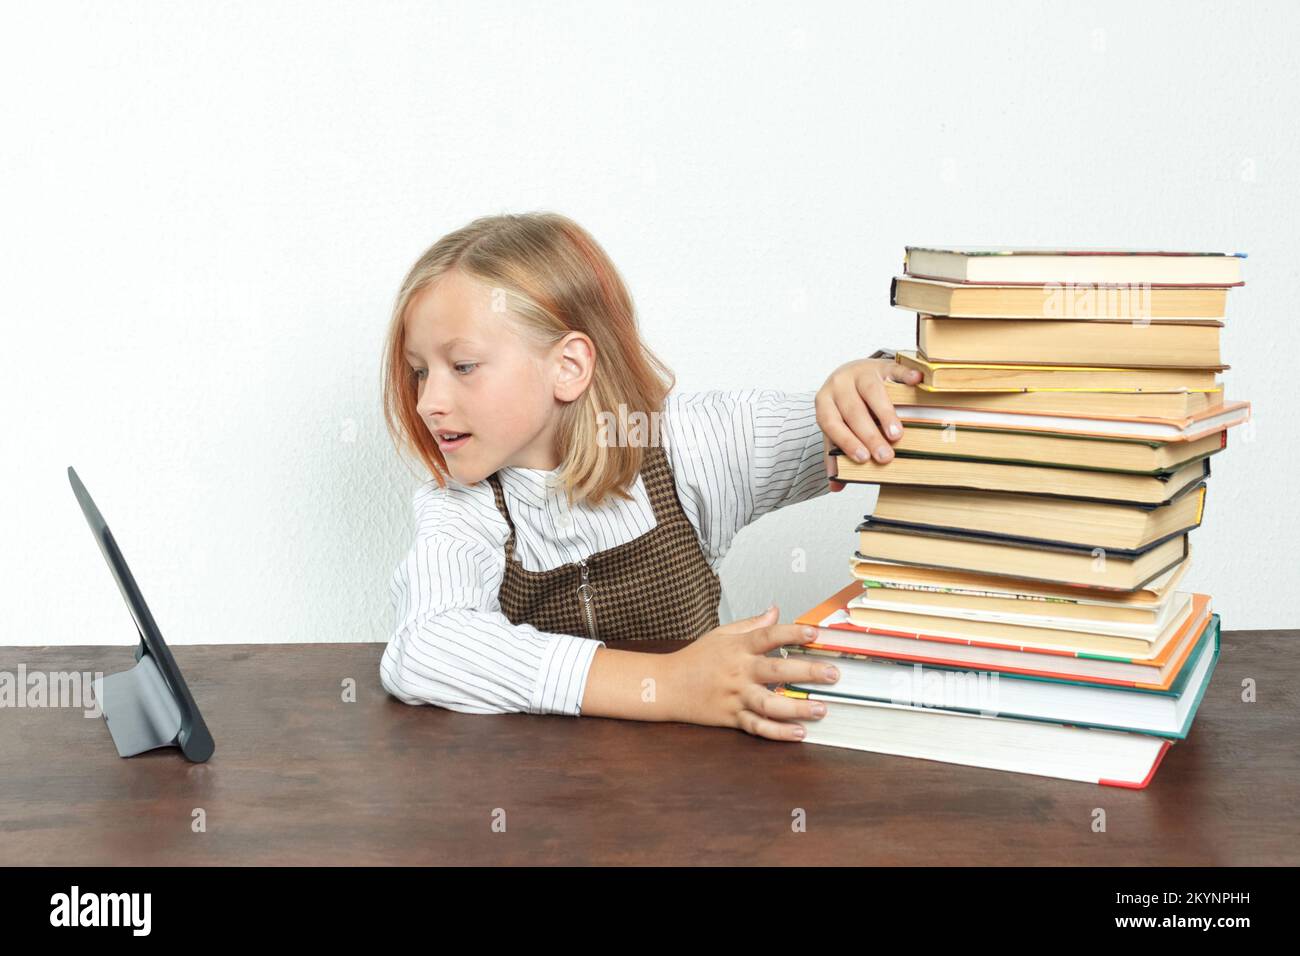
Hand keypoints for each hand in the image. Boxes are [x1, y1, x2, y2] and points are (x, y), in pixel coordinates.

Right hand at [662, 606, 840, 740]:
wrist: (666, 685)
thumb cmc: (695, 659)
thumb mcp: (721, 634)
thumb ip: (751, 624)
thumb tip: (775, 611)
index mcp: (738, 648)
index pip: (768, 636)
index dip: (792, 633)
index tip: (815, 633)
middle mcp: (739, 672)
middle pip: (776, 670)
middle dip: (807, 672)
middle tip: (832, 674)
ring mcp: (735, 696)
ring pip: (770, 704)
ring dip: (797, 708)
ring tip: (821, 708)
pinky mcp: (731, 717)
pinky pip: (757, 727)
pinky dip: (778, 732)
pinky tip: (799, 733)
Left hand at [817, 357, 921, 491]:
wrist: (851, 372)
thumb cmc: (844, 406)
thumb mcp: (836, 427)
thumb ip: (835, 453)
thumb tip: (835, 486)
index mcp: (824, 401)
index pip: (831, 422)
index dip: (846, 441)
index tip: (863, 459)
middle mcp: (839, 384)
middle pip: (854, 411)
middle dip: (869, 436)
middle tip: (885, 457)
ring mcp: (862, 371)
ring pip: (872, 391)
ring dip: (885, 414)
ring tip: (897, 435)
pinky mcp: (883, 365)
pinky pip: (894, 368)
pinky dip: (905, 375)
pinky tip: (915, 382)